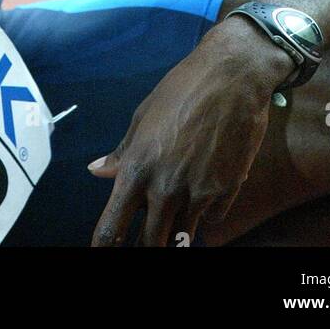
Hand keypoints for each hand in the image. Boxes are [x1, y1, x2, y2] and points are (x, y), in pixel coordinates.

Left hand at [88, 16, 290, 246]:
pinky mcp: (227, 190)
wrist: (232, 75)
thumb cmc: (183, 88)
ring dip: (174, 236)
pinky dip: (205, 215)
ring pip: (181, 238)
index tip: (101, 253)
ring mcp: (198, 192)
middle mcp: (166, 186)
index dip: (104, 247)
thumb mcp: (143, 116)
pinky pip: (211, 220)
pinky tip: (204, 198)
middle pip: (149, 244)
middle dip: (143, 248)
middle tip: (143, 242)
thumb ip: (122, 151)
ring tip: (171, 228)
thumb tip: (97, 171)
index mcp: (138, 167)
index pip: (112, 227)